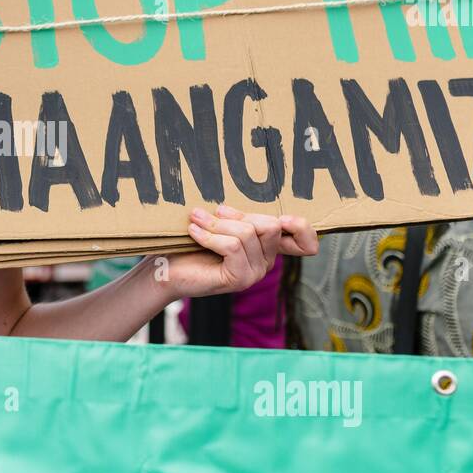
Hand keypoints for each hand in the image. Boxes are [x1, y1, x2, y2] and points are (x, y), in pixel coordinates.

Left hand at [162, 205, 318, 298]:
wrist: (166, 268)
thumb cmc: (192, 242)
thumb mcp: (222, 222)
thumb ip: (239, 214)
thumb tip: (245, 193)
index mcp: (267, 246)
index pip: (306, 243)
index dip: (302, 228)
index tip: (284, 217)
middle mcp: (266, 261)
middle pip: (270, 225)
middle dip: (237, 215)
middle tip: (211, 212)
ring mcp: (254, 273)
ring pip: (247, 233)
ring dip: (217, 223)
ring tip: (196, 220)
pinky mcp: (239, 279)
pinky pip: (232, 247)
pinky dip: (210, 235)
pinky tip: (194, 231)